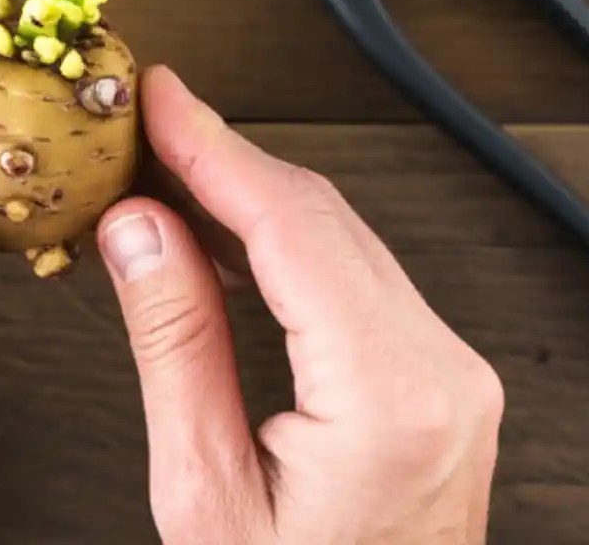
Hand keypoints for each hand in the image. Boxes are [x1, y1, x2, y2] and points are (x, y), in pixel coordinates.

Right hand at [97, 66, 505, 543]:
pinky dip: (282, 244)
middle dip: (226, 159)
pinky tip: (222, 232)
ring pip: (340, 238)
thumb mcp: (203, 488)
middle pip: (322, 218)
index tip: (162, 101)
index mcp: (390, 395)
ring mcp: (446, 372)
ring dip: (250, 196)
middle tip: (149, 124)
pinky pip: (353, 279)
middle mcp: (439, 371)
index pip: (291, 228)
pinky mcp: (434, 379)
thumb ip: (175, 344)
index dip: (215, 149)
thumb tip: (141, 233)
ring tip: (168, 169)